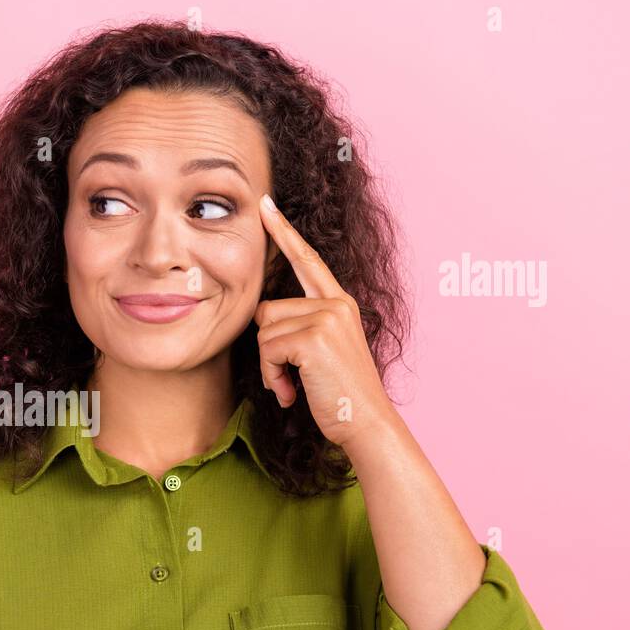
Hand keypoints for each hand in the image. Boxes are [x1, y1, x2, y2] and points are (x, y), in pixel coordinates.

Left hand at [255, 193, 395, 448]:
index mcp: (339, 304)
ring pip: (264, 331)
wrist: (366, 424)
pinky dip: (272, 376)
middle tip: (290, 378)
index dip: (283, 233)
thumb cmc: (340, 397)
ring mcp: (326, 318)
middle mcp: (335, 304)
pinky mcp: (313, 337)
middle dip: (268, 349)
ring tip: (295, 386)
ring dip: (270, 367)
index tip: (265, 205)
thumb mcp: (323, 353)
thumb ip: (302, 327)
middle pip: (267, 309)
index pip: (306, 261)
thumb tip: (263, 318)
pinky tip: (293, 393)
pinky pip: (267, 349)